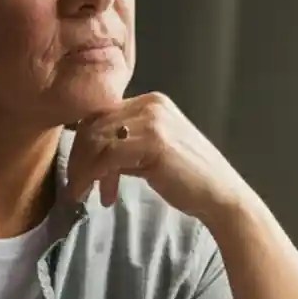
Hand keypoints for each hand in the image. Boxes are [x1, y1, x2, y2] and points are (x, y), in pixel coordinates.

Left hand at [66, 93, 252, 224]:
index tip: (81, 173)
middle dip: (79, 159)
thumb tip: (88, 154)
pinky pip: (108, 157)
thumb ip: (124, 146)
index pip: (99, 114)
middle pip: (93, 124)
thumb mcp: (151, 153)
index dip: (83, 144)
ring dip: (84, 171)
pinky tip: (102, 197)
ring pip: (96, 140)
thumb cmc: (188, 179)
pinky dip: (95, 178)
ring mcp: (153, 121)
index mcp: (150, 102)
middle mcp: (151, 104)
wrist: (220, 195)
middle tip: (77, 187)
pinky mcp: (153, 142)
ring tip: (84, 194)